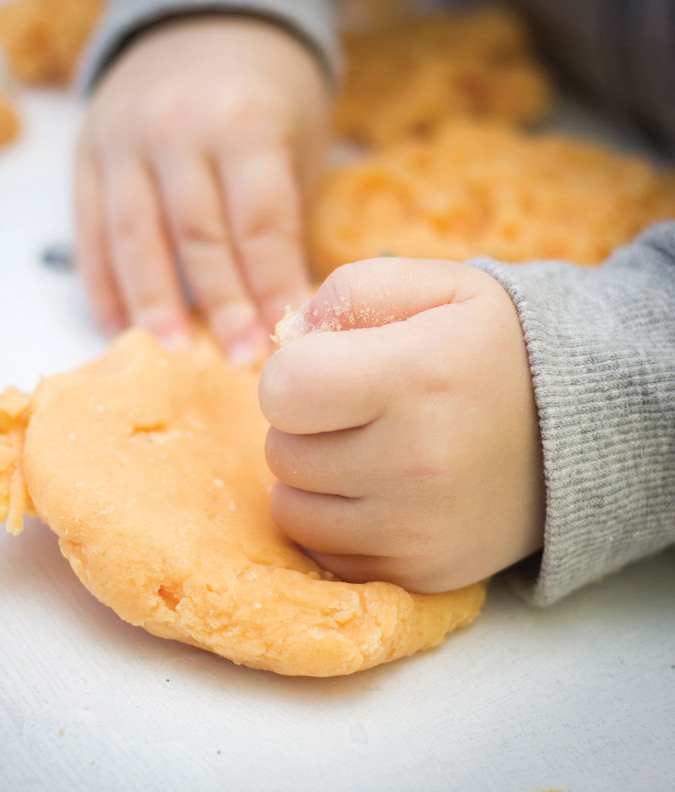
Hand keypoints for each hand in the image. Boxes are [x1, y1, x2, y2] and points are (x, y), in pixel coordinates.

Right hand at [75, 15, 327, 361]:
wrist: (199, 24)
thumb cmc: (262, 95)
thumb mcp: (294, 140)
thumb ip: (284, 216)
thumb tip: (286, 306)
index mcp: (243, 123)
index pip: (259, 223)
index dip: (271, 286)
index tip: (283, 336)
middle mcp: (177, 129)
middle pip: (197, 236)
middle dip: (220, 305)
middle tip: (237, 360)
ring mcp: (122, 140)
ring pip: (134, 237)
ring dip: (153, 304)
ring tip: (172, 353)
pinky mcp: (86, 154)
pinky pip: (90, 229)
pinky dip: (102, 282)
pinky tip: (120, 324)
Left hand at [259, 257, 545, 592]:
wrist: (580, 432)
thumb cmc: (493, 349)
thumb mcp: (438, 287)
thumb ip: (352, 290)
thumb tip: (286, 338)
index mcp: (415, 377)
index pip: (282, 390)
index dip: (292, 374)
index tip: (327, 368)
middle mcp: (416, 462)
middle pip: (281, 451)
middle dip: (304, 426)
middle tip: (355, 412)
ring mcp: (418, 529)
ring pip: (291, 508)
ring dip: (312, 477)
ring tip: (365, 450)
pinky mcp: (420, 574)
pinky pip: (321, 551)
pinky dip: (332, 522)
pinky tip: (376, 492)